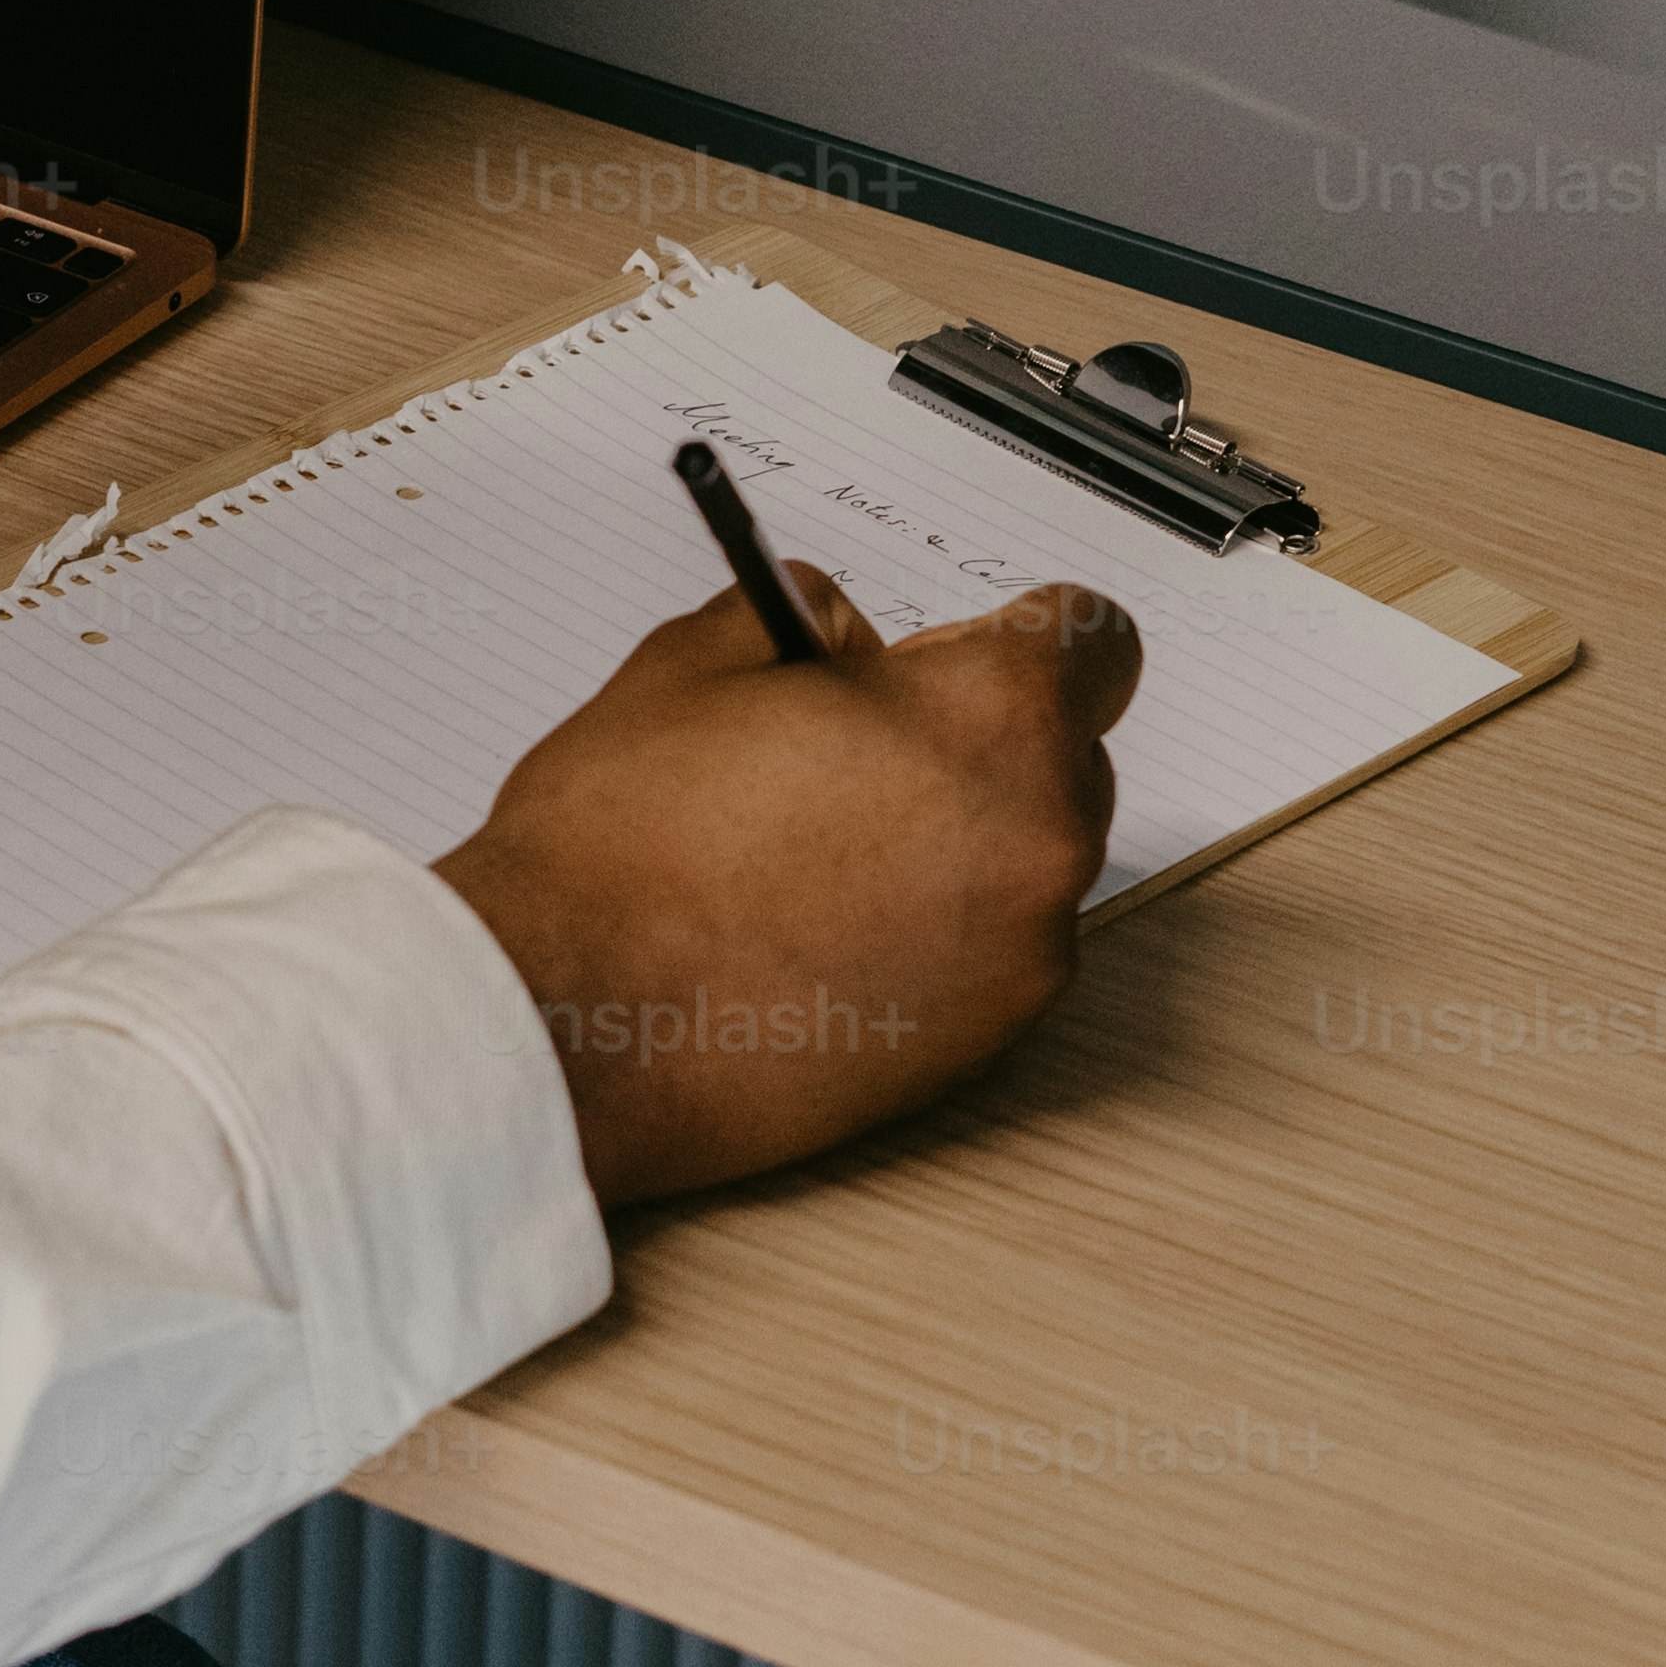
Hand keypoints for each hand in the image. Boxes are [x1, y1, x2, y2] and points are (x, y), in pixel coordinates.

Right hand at [438, 567, 1139, 1205]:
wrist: (570, 1024)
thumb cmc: (624, 852)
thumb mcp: (699, 659)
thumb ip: (810, 617)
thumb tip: (848, 633)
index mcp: (991, 718)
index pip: (1095, 641)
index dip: (1027, 633)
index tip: (979, 649)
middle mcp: (1038, 839)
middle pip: (1067, 756)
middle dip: (983, 742)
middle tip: (862, 753)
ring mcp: (1021, 957)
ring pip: (1028, 862)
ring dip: (960, 843)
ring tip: (822, 855)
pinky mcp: (984, 1049)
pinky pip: (994, 957)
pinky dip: (937, 938)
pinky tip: (823, 934)